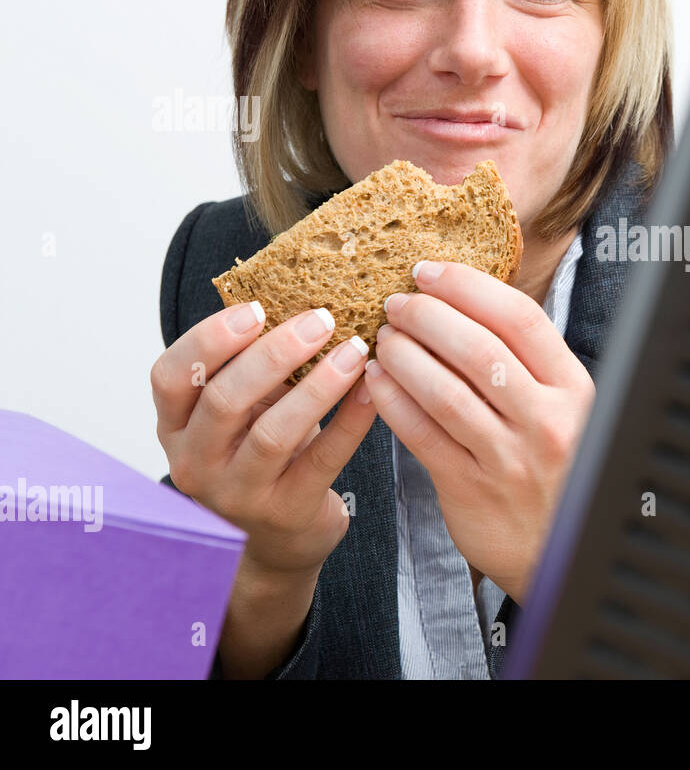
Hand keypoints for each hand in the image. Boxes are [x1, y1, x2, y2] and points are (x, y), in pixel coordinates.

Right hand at [151, 302, 376, 578]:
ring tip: (355, 349)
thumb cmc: (262, 456)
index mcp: (175, 426)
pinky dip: (351, 420)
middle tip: (320, 319)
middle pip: (224, 400)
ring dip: (319, 385)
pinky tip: (373, 389)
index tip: (256, 308)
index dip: (210, 339)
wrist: (279, 540)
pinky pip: (322, 459)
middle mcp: (196, 462)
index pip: (170, 376)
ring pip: (274, 433)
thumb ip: (250, 367)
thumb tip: (297, 295)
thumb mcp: (241, 413)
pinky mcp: (286, 512)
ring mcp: (238, 494)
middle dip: (274, 354)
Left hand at [363, 260, 595, 603]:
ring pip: (446, 391)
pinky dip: (393, 402)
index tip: (430, 272)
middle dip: (428, 316)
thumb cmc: (557, 471)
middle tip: (396, 302)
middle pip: (479, 349)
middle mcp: (546, 421)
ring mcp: (509, 458)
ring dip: (405, 355)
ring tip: (383, 338)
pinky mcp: (471, 489)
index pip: (520, 319)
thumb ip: (532, 366)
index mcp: (575, 390)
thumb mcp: (569, 412)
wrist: (560, 553)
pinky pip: (423, 435)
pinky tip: (374, 382)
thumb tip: (469, 301)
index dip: (469, 287)